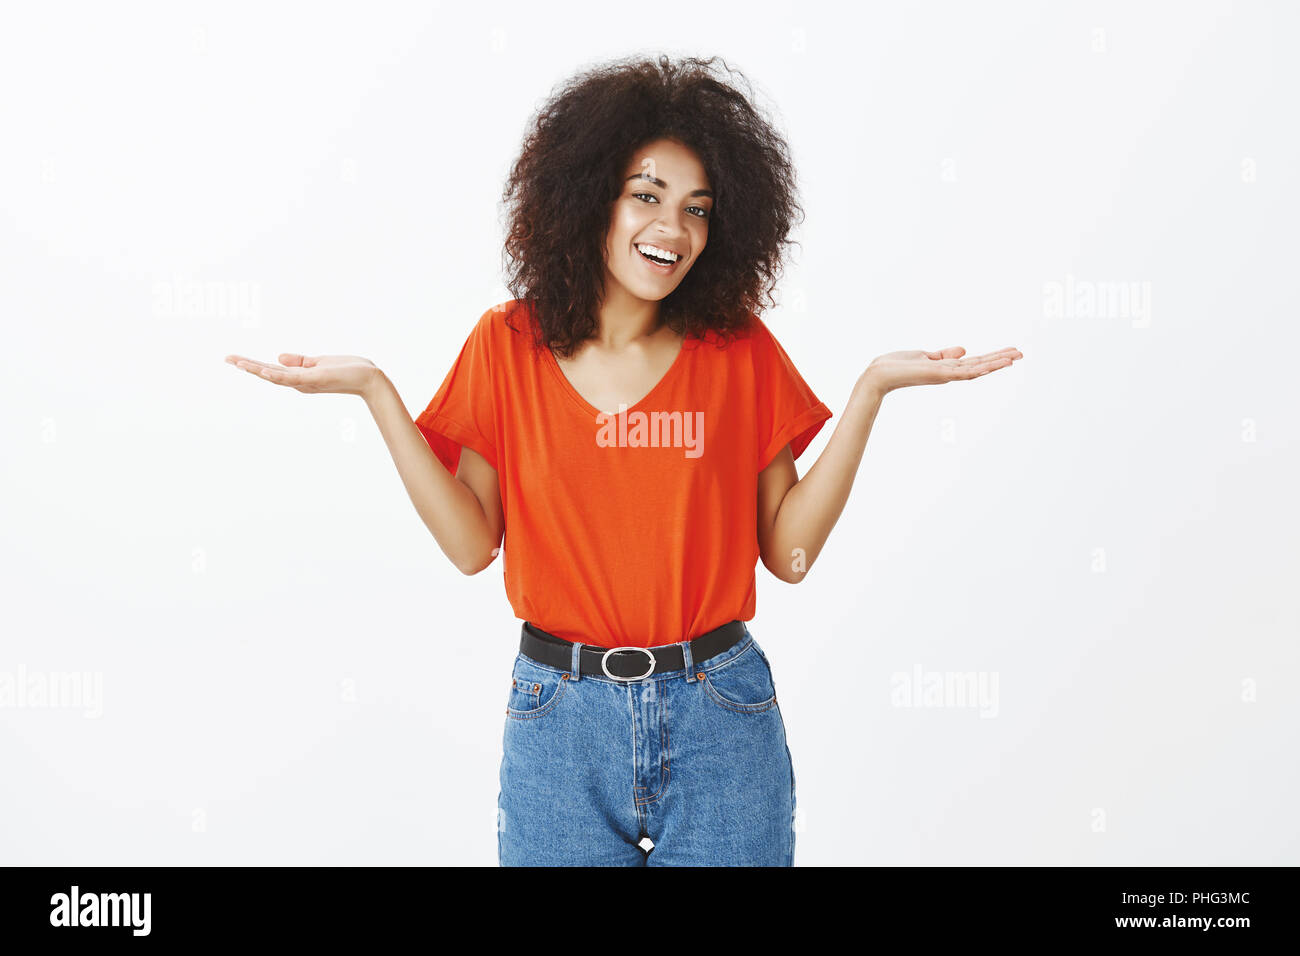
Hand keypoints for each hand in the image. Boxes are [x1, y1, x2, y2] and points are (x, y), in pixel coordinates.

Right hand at [224, 353, 380, 397]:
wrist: (370, 379)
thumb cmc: (349, 371)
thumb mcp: (320, 362)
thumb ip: (300, 361)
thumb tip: (278, 357)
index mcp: (300, 377)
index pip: (272, 370)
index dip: (253, 364)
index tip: (235, 358)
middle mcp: (299, 382)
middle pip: (268, 373)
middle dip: (247, 366)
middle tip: (226, 358)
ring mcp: (306, 382)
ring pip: (275, 376)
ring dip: (255, 369)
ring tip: (237, 362)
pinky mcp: (314, 380)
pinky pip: (292, 378)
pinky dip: (276, 375)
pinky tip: (263, 371)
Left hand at [860, 346, 1021, 396]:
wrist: (880, 374)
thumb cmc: (897, 366)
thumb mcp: (925, 356)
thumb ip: (944, 355)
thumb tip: (964, 349)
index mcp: (946, 368)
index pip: (974, 362)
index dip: (992, 357)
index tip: (1009, 352)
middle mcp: (948, 373)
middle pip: (980, 365)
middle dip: (1000, 359)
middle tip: (1021, 353)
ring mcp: (945, 375)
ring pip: (977, 369)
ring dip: (996, 363)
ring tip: (1015, 357)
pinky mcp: (938, 374)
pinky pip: (963, 372)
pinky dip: (978, 368)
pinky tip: (992, 364)